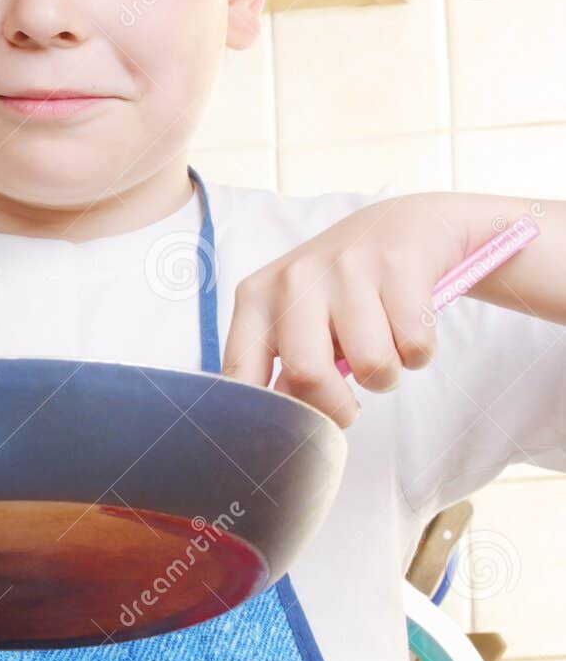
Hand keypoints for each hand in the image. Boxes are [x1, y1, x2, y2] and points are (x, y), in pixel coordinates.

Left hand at [220, 196, 460, 427]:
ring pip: (372, 366)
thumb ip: (281, 366)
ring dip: (387, 376)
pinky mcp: (397, 264)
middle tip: (350, 408)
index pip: (240, 374)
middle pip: (307, 375)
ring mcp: (346, 267)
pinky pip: (415, 347)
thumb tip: (276, 429)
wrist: (408, 225)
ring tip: (384, 349)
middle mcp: (294, 279)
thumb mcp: (300, 318)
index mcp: (256, 297)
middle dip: (337, 409)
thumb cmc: (345, 290)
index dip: (267, 419)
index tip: (293, 436)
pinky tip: (409, 324)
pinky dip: (420, 353)